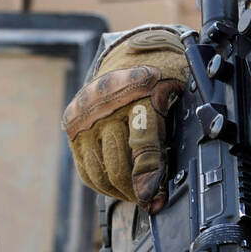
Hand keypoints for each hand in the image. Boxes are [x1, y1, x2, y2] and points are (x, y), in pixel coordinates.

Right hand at [61, 27, 190, 211]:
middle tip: (152, 200)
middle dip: (136, 189)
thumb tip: (170, 179)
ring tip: (137, 196)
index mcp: (141, 89)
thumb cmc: (161, 75)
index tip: (153, 197)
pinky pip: (85, 166)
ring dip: (119, 190)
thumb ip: (172, 129)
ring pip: (99, 169)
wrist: (130, 51)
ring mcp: (86, 113)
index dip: (149, 174)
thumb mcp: (178, 93)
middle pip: (118, 162)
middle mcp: (107, 102)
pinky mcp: (72, 123)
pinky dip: (101, 182)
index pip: (143, 140)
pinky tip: (116, 186)